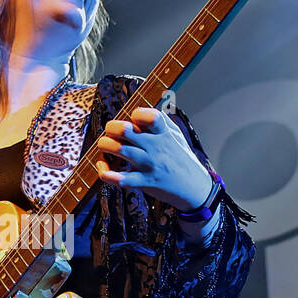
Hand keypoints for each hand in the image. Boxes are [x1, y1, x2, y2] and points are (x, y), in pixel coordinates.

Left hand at [95, 107, 213, 210]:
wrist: (194, 188)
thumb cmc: (181, 159)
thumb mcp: (176, 136)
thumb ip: (161, 121)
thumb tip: (142, 109)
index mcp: (164, 133)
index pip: (149, 115)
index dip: (136, 114)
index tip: (133, 120)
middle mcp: (156, 147)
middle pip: (125, 129)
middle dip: (111, 127)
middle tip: (111, 132)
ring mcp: (149, 164)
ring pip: (119, 150)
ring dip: (105, 145)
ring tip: (105, 146)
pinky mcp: (144, 182)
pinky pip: (120, 178)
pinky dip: (106, 173)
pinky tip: (103, 168)